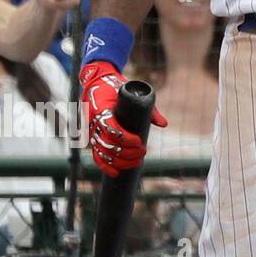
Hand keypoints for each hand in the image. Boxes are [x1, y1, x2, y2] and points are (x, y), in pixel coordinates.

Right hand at [80, 60, 167, 177]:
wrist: (97, 83)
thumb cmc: (117, 88)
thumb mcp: (133, 94)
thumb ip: (149, 109)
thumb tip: (164, 124)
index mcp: (103, 111)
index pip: (112, 129)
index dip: (126, 139)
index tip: (140, 142)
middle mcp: (94, 123)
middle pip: (108, 144)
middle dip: (126, 152)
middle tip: (143, 153)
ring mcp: (92, 131)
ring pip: (103, 152)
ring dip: (120, 161)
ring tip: (137, 162)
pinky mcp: (93, 137)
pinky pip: (96, 155)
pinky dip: (105, 166)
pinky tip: (116, 173)